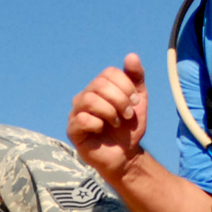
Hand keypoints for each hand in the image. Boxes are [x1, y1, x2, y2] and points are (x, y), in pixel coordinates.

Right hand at [67, 54, 149, 181]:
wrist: (126, 155)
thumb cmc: (128, 128)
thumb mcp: (139, 101)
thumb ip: (135, 78)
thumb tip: (131, 56)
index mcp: (99, 87)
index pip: (109, 73)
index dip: (125, 85)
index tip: (135, 102)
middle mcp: (85, 96)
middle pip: (99, 85)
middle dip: (119, 99)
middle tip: (128, 114)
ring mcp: (76, 112)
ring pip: (89, 100)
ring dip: (110, 111)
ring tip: (117, 122)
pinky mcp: (73, 130)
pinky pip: (82, 119)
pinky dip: (98, 124)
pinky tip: (102, 130)